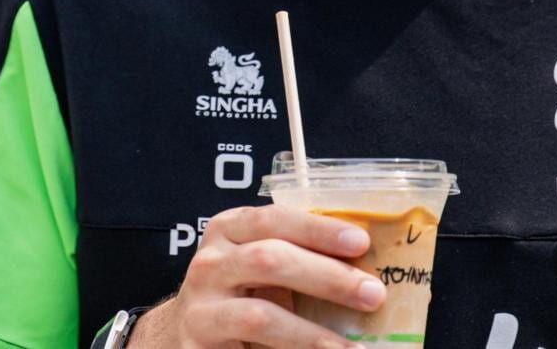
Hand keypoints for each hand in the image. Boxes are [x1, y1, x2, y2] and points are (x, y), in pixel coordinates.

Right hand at [128, 204, 384, 347]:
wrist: (185, 332)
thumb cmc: (235, 292)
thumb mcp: (256, 263)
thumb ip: (296, 254)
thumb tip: (365, 263)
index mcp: (228, 230)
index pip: (273, 219)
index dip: (317, 229)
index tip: (360, 242)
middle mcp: (210, 263)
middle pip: (269, 260)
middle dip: (326, 276)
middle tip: (371, 293)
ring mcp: (202, 307)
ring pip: (261, 316)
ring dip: (312, 335)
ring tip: (351, 348)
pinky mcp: (200, 346)